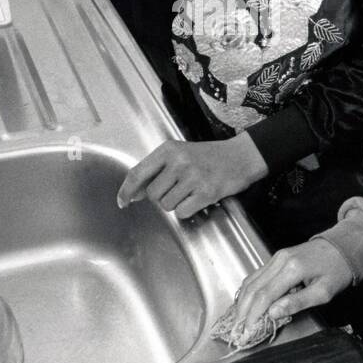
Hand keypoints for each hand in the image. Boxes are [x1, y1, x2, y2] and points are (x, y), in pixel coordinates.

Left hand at [117, 133, 268, 218]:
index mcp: (168, 150)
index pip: (137, 173)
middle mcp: (178, 162)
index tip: (122, 202)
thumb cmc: (208, 156)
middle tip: (178, 188)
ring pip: (167, 205)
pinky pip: (182, 212)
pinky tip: (198, 198)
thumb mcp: (179, 153)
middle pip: (153, 195)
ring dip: (176, 203)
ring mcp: (192, 177)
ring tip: (191, 190)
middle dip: (161, 197)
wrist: (240, 157)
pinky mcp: (206, 192)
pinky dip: (188, 210)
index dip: (126, 190)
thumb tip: (136, 192)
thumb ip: (156, 170)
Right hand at [230, 239, 355, 329]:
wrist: (344, 247)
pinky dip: (249, 291)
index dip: (253, 315)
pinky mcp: (277, 258)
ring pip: (251, 280)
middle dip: (243, 310)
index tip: (247, 331)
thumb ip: (297, 303)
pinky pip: (257, 275)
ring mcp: (277, 257)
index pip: (264, 295)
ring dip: (242, 301)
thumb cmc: (338, 270)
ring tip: (239, 320)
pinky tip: (246, 303)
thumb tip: (272, 313)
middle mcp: (280, 260)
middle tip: (238, 329)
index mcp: (292, 269)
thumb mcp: (324, 292)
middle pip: (253, 288)